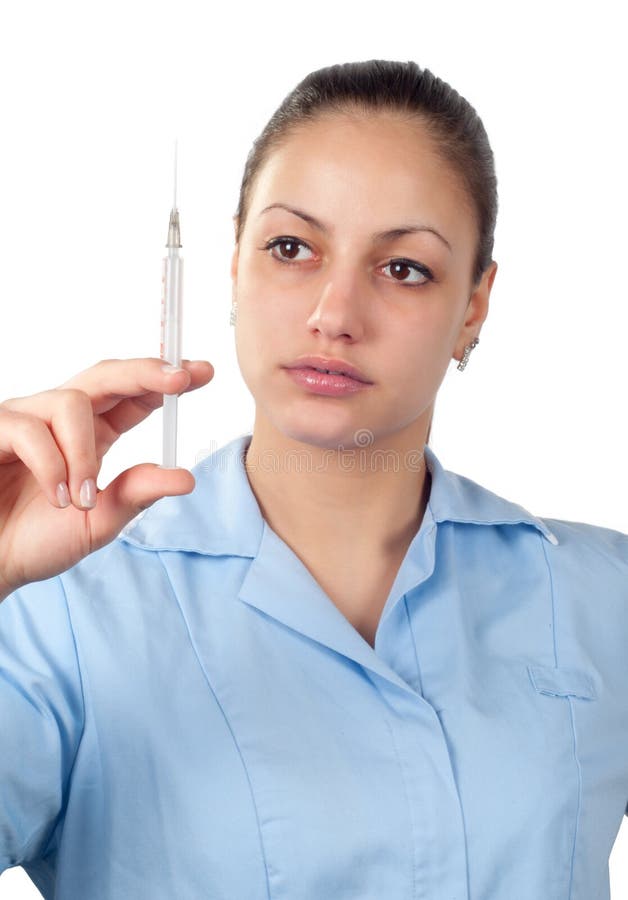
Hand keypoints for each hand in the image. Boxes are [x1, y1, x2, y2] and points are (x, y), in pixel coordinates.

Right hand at [0, 357, 213, 600]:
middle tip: (180, 380)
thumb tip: (186, 477)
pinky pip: (30, 429)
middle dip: (147, 372)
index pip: (135, 396)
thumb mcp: (100, 522)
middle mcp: (62, 419)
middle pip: (108, 376)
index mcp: (94, 435)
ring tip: (82, 498)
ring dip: (84, 453)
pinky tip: (57, 497)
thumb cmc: (36, 540)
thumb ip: (136, 494)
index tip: (204, 372)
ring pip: (72, 403)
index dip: (166, 380)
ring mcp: (27, 419)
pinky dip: (51, 467)